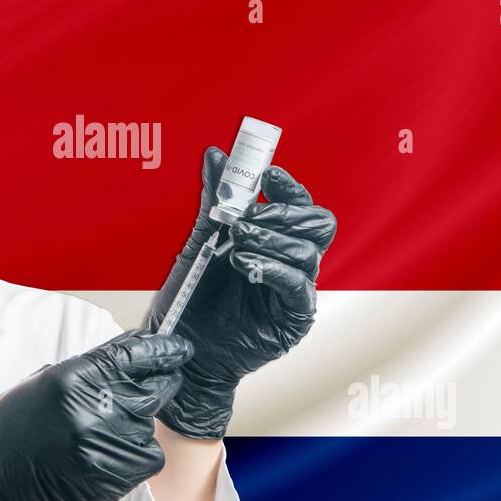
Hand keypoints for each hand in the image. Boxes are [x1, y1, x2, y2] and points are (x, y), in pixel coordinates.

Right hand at [0, 330, 192, 500]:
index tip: (178, 350)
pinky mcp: (113, 479)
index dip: (163, 350)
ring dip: (137, 425)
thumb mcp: (42, 383)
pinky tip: (108, 455)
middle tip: (159, 385)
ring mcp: (106, 446)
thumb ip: (87, 372)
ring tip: (102, 434)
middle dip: (161, 384)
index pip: (135, 354)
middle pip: (154, 388)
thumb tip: (128, 361)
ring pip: (150, 425)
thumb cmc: (8, 431)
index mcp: (73, 378)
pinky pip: (147, 458)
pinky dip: (136, 456)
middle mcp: (94, 409)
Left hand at [146, 147, 336, 438]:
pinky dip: (273, 269)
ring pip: (309, 252)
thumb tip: (216, 154)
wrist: (182, 346)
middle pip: (317, 223)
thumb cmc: (193, 296)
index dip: (288, 186)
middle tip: (245, 217)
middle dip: (283, 213)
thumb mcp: (200, 240)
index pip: (299, 204)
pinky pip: (299, 286)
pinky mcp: (294, 318)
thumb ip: (215, 199)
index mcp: (276, 238)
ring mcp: (295, 290)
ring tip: (236, 242)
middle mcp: (291, 261)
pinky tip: (244, 265)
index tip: (267, 175)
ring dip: (271, 239)